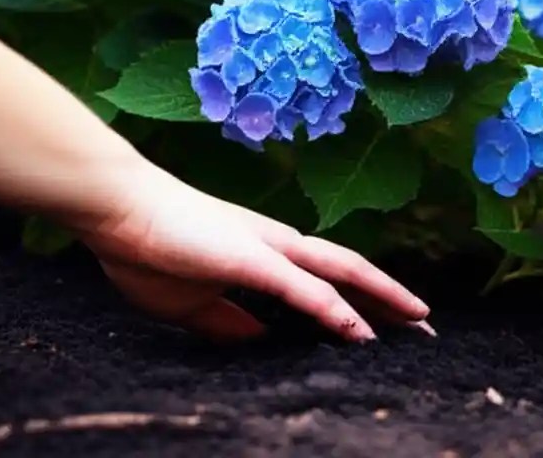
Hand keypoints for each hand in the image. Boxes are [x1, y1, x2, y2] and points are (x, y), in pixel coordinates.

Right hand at [71, 165, 430, 342]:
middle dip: (390, 297)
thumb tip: (259, 337)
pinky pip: (304, 289)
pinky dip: (337, 310)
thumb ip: (227, 320)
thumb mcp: (190, 302)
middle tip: (428, 327)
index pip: (324, 278)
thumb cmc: (143, 246)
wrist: (114, 206)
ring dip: (383, 296)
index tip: (390, 325)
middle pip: (348, 270)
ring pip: (341, 271)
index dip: (360, 300)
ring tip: (419, 321)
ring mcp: (267, 246)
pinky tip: (362, 332)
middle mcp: (276, 243)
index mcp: (261, 252)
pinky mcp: (251, 257)